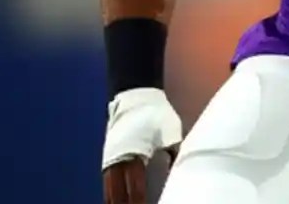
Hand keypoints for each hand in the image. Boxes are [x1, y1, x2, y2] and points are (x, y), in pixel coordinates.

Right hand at [102, 88, 183, 203]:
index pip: (135, 188)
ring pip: (111, 190)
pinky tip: (114, 202)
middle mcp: (120, 160)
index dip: (138, 202)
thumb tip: (180, 170)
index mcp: (136, 155)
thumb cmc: (157, 114)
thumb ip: (173, 153)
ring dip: (117, 202)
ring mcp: (111, 159)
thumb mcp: (170, 133)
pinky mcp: (109, 157)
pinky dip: (110, 195)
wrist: (136, 96)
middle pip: (120, 194)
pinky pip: (107, 182)